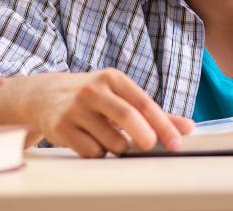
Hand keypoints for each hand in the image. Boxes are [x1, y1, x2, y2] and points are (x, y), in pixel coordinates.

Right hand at [9, 69, 193, 157]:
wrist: (45, 94)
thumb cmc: (93, 96)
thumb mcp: (120, 94)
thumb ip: (154, 112)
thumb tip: (187, 128)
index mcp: (113, 78)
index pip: (144, 103)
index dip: (163, 125)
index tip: (177, 142)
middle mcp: (93, 90)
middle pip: (127, 117)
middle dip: (144, 136)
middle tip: (151, 146)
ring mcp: (75, 109)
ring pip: (110, 141)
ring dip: (117, 148)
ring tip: (109, 137)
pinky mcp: (60, 128)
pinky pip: (90, 151)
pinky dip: (98, 153)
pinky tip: (91, 141)